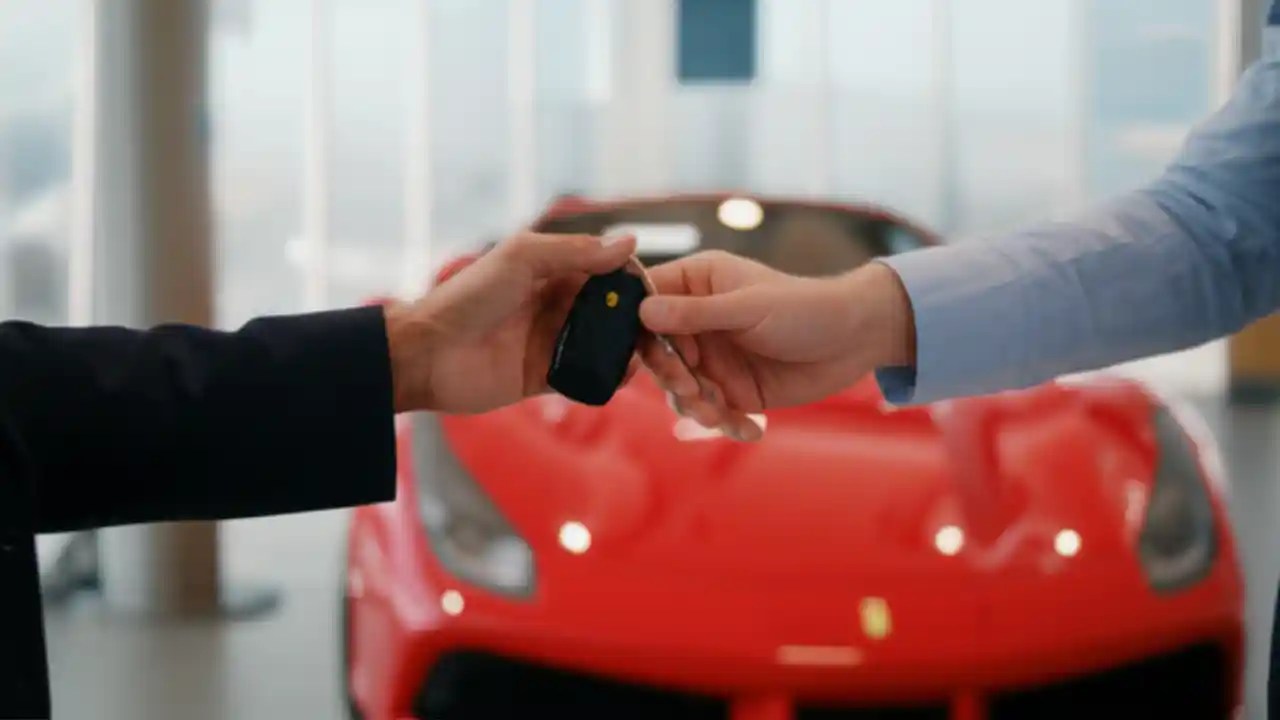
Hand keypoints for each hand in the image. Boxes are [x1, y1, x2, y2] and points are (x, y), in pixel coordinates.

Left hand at [385, 232, 636, 413]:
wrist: (428, 353)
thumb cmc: (469, 297)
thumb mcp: (522, 259)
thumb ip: (575, 251)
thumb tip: (629, 242)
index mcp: (553, 271)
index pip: (606, 271)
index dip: (633, 279)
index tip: (658, 292)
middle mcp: (557, 305)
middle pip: (612, 310)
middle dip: (638, 318)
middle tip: (664, 329)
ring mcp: (552, 341)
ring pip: (604, 344)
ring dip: (628, 348)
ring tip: (651, 355)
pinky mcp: (545, 377)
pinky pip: (587, 377)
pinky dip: (608, 377)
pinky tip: (624, 376)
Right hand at [638, 251, 915, 439]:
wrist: (855, 341)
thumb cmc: (806, 307)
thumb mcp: (750, 308)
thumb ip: (696, 313)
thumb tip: (643, 312)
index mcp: (697, 283)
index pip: (646, 300)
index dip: (639, 328)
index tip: (651, 353)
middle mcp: (697, 320)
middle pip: (656, 352)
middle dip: (672, 377)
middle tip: (693, 390)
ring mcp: (712, 357)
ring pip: (678, 389)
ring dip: (697, 406)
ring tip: (723, 415)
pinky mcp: (731, 389)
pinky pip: (710, 412)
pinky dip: (724, 424)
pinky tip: (750, 428)